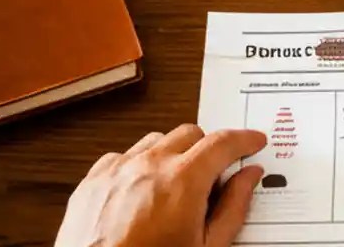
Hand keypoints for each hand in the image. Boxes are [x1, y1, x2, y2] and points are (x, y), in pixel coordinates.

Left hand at [55, 125, 266, 246]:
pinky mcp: (93, 180)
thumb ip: (233, 208)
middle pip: (191, 134)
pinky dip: (138, 166)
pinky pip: (123, 156)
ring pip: (156, 141)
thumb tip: (247, 179)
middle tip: (213, 176)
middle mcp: (149, 166)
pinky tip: (142, 191)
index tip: (251, 143)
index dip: (243, 140)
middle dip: (207, 149)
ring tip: (175, 186)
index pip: (223, 143)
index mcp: (183, 181)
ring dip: (172, 155)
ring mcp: (117, 170)